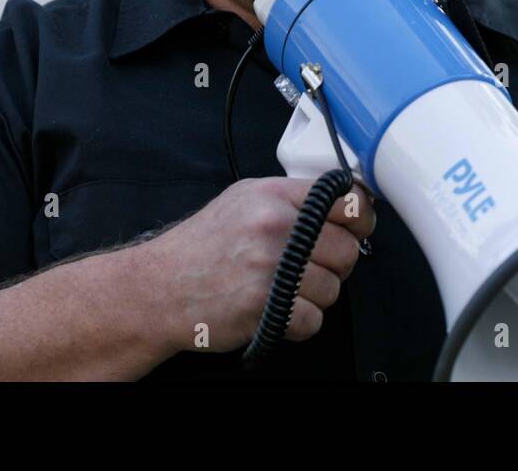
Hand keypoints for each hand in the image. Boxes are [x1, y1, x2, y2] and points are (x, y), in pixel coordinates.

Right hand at [141, 176, 375, 353]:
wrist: (158, 287)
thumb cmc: (202, 247)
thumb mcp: (243, 200)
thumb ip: (290, 199)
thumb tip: (341, 204)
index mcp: (274, 195)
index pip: (347, 200)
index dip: (359, 219)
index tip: (355, 230)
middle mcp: (274, 225)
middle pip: (347, 249)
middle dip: (335, 265)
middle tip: (309, 269)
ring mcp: (269, 266)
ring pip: (333, 288)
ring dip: (315, 297)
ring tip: (285, 291)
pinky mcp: (264, 305)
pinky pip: (313, 320)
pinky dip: (300, 323)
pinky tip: (277, 311)